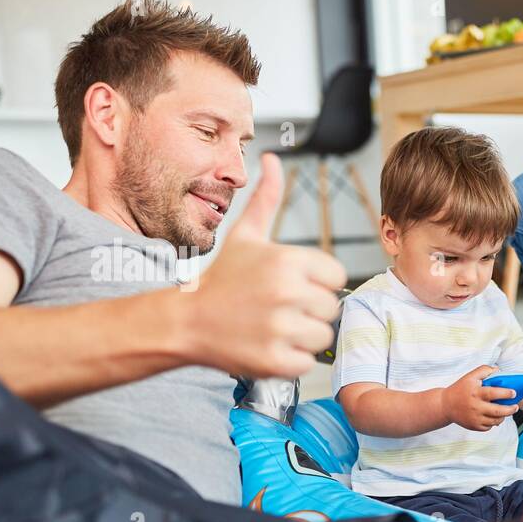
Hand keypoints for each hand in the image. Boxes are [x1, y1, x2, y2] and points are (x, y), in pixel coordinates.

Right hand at [182, 153, 346, 378]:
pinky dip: (291, 359)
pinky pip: (308, 363)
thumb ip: (266, 199)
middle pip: (331, 307)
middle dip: (309, 309)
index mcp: (287, 260)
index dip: (316, 282)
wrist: (186, 321)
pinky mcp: (276, 361)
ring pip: (323, 337)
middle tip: (278, 308)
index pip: (336, 276)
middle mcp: (287, 293)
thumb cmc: (222, 279)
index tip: (291, 285)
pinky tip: (268, 345)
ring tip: (273, 326)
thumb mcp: (245, 235)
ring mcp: (281, 329)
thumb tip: (272, 158)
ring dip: (303, 336)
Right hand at [443, 365, 518, 430]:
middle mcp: (475, 407)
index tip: (514, 393)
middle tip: (515, 407)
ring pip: (495, 421)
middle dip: (510, 410)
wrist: (446, 405)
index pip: (493, 393)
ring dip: (503, 417)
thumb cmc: (460, 389)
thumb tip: (498, 370)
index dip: (505, 394)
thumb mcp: (470, 376)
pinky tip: (494, 416)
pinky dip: (494, 422)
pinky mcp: (474, 426)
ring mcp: (475, 418)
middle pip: (498, 411)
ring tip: (506, 411)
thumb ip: (484, 370)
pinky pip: (489, 427)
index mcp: (475, 393)